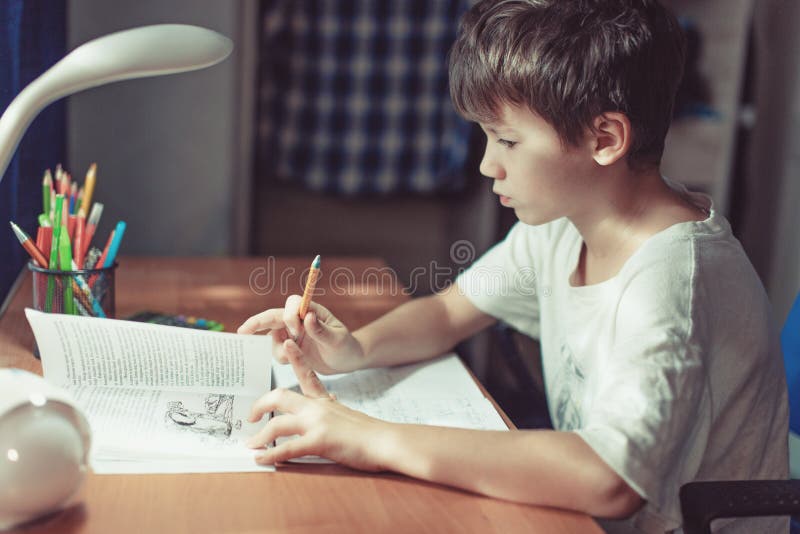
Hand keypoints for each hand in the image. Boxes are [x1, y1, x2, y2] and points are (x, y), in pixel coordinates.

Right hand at [237, 295, 366, 373]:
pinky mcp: (289, 346)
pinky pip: (276, 351)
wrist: (346, 360)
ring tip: (295, 356)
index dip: (289, 316)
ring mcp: (291, 333)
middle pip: (272, 316)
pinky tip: (294, 360)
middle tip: (242, 331)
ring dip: (280, 349)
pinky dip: (282, 357)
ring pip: (273, 338)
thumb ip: (321, 330)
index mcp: (310, 310)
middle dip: (257, 323)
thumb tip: (307, 316)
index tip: (297, 331)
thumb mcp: (337, 338)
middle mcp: (298, 319)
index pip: (292, 303)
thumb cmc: (345, 346)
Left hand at [247, 339, 387, 469]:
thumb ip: (335, 406)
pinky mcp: (319, 441)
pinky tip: (260, 460)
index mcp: (325, 400)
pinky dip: (269, 456)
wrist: (387, 441)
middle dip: (260, 405)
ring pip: (277, 424)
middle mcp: (318, 407)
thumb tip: (332, 400)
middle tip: (251, 417)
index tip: (286, 344)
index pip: (307, 374)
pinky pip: (286, 449)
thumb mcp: (349, 413)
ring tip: (250, 446)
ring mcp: (317, 423)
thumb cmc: (371, 432)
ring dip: (259, 437)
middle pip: (280, 396)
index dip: (296, 358)